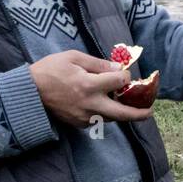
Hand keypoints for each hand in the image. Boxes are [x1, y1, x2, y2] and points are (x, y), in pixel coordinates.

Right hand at [29, 49, 152, 126]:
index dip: (126, 77)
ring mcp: (85, 117)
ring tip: (125, 103)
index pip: (119, 82)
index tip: (125, 74)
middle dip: (140, 114)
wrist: (31, 91)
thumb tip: (119, 69)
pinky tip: (102, 104)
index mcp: (89, 85)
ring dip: (121, 112)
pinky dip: (104, 113)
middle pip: (123, 114)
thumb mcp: (74, 57)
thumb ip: (98, 64)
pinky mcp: (80, 124)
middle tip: (150, 112)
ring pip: (112, 118)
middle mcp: (90, 104)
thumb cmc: (51, 69)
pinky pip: (99, 120)